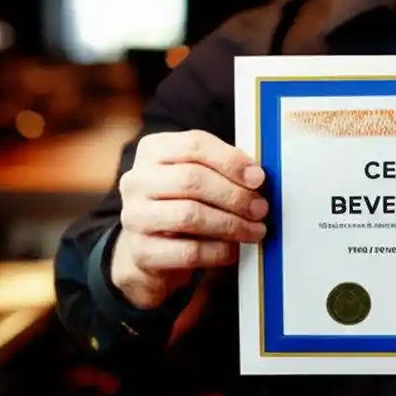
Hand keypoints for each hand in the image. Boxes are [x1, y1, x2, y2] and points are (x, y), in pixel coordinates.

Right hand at [110, 130, 268, 308]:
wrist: (149, 249)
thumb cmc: (181, 203)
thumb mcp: (197, 175)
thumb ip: (223, 168)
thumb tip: (256, 176)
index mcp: (153, 150)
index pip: (195, 144)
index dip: (231, 161)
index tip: (258, 178)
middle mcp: (137, 180)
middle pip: (192, 180)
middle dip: (235, 195)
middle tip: (260, 208)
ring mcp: (134, 216)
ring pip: (190, 215)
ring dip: (231, 224)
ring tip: (254, 230)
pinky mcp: (141, 251)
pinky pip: (188, 251)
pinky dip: (218, 251)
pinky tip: (233, 250)